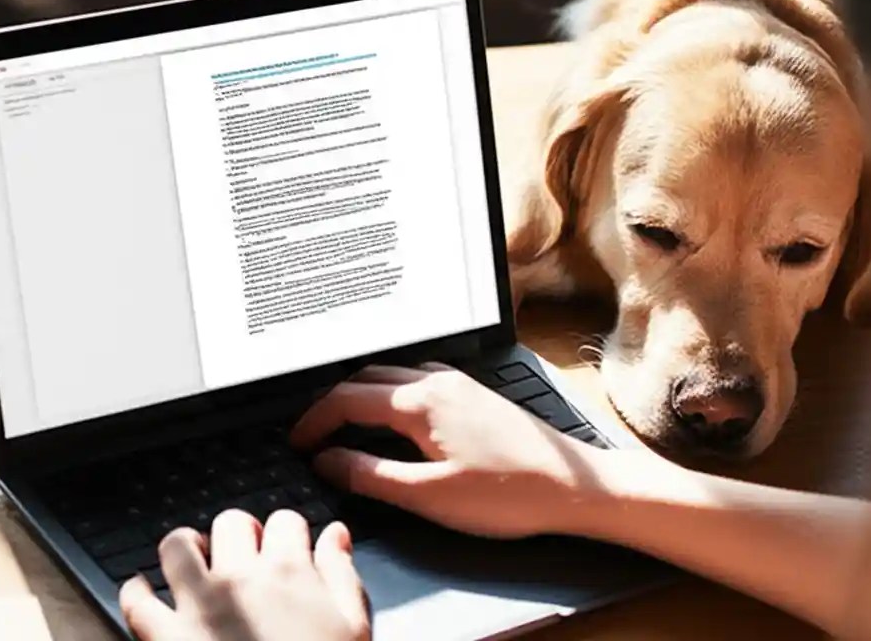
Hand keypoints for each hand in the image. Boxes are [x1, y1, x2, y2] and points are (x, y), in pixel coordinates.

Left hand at [119, 510, 368, 640]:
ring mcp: (198, 604)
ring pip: (177, 546)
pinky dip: (136, 592)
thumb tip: (335, 534)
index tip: (286, 548)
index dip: (287, 533)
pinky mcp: (166, 637)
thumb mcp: (354, 629)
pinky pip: (137, 601)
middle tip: (243, 556)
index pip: (284, 521)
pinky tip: (143, 592)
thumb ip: (343, 575)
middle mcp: (240, 578)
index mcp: (288, 573)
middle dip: (239, 534)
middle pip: (231, 523)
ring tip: (192, 561)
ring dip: (185, 548)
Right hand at [290, 363, 613, 537]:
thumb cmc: (508, 493)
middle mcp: (436, 381)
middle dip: (331, 405)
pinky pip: (417, 379)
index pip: (346, 400)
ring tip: (343, 426)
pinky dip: (390, 393)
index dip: (313, 421)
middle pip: (365, 380)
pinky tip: (394, 417)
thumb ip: (370, 475)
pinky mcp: (475, 393)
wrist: (575, 486)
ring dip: (360, 395)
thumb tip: (326, 461)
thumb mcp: (427, 495)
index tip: (295, 444)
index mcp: (420, 402)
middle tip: (312, 436)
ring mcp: (458, 383)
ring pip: (392, 375)